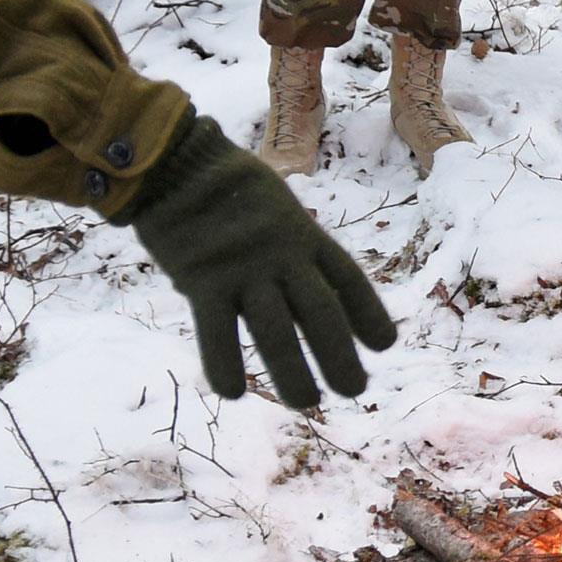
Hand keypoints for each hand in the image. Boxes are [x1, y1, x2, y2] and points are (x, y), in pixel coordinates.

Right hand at [123, 119, 397, 408]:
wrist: (174, 159)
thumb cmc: (224, 183)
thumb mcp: (275, 204)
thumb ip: (290, 245)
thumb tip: (302, 290)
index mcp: (304, 234)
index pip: (348, 280)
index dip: (369, 315)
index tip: (386, 345)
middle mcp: (282, 255)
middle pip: (322, 314)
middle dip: (340, 356)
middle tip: (354, 391)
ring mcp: (244, 269)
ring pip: (276, 334)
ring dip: (293, 374)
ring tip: (306, 402)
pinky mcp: (203, 281)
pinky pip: (217, 334)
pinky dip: (226, 366)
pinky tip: (234, 394)